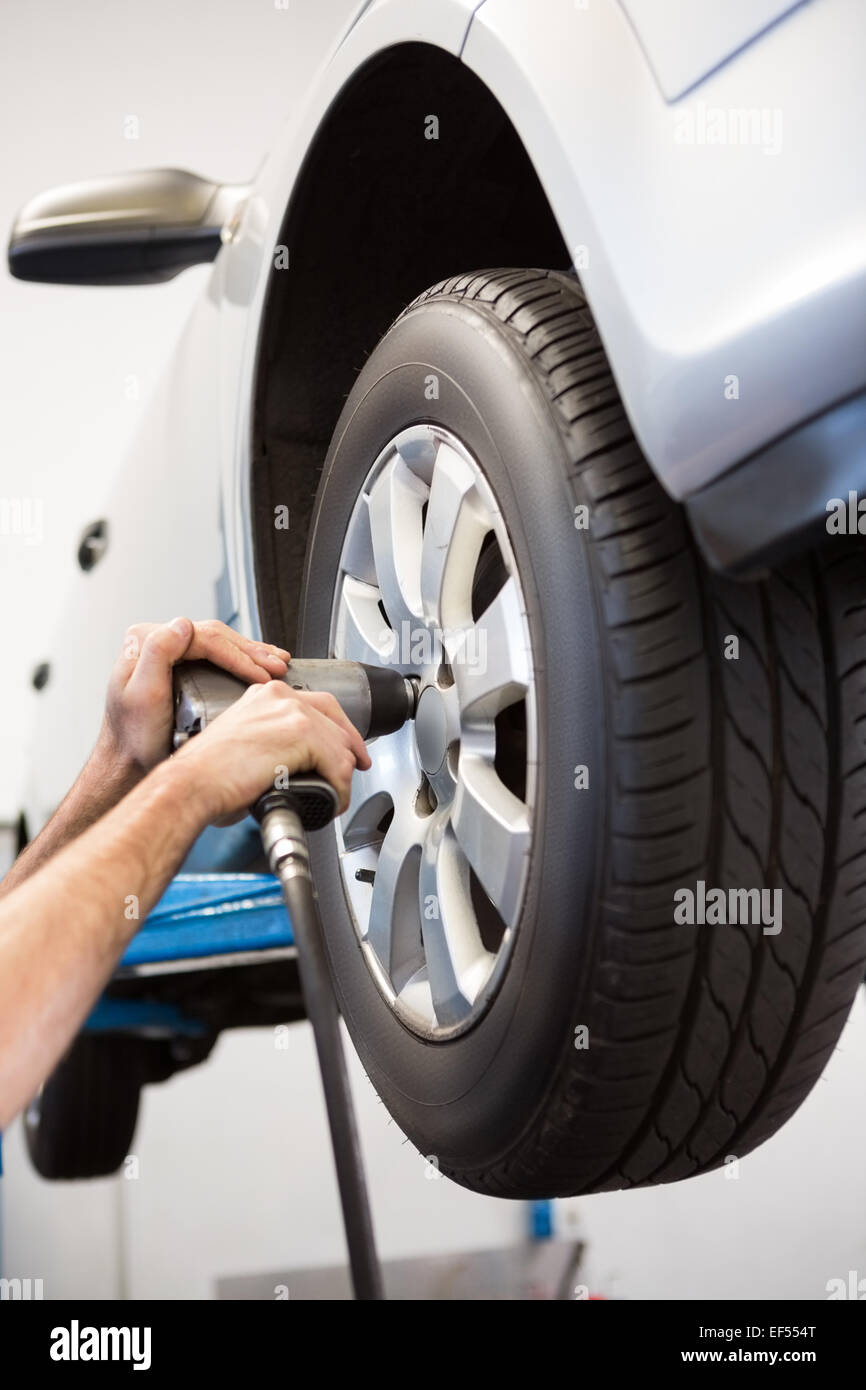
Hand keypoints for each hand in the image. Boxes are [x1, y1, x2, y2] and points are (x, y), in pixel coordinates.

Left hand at [96, 618, 290, 777]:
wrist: (131, 761)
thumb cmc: (136, 738)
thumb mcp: (143, 695)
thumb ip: (158, 653)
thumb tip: (182, 624)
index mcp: (144, 640)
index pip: (203, 637)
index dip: (238, 654)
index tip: (261, 674)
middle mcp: (155, 640)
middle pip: (214, 636)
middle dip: (251, 651)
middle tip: (278, 666)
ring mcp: (168, 651)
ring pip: (220, 642)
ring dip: (252, 652)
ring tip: (278, 663)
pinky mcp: (179, 664)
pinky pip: (217, 653)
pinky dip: (242, 658)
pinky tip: (260, 664)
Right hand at [174, 678, 371, 821]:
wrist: (190, 784)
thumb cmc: (205, 775)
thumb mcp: (243, 743)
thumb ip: (271, 742)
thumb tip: (293, 764)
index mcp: (264, 695)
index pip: (317, 705)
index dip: (338, 730)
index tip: (346, 748)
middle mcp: (280, 696)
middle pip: (335, 718)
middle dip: (350, 748)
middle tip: (354, 770)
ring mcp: (292, 712)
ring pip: (340, 744)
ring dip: (343, 775)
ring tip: (334, 796)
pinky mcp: (301, 734)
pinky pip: (338, 764)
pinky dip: (340, 787)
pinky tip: (332, 800)